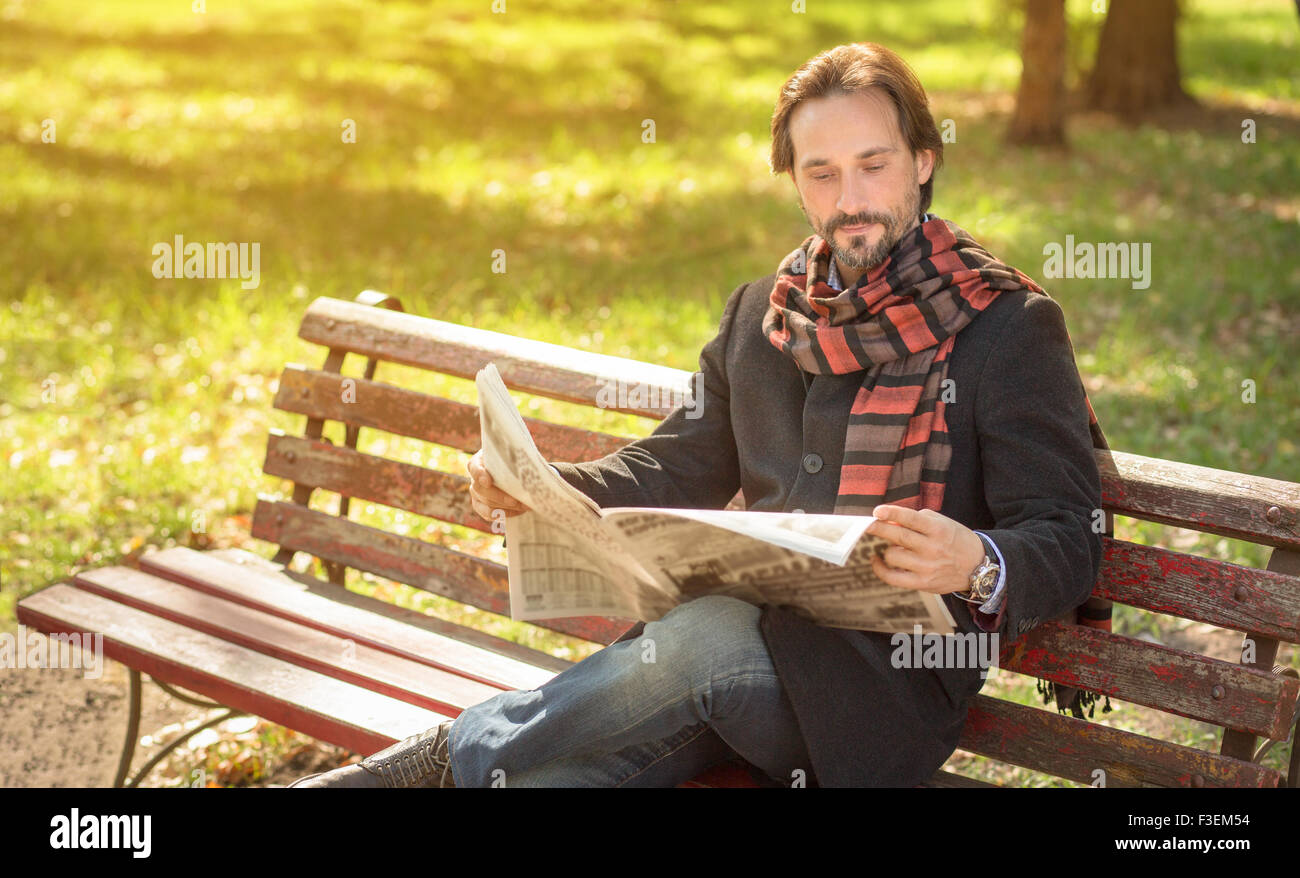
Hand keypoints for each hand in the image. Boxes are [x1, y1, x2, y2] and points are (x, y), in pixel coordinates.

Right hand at [467, 448, 530, 525]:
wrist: (515, 473)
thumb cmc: (513, 461)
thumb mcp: (513, 456)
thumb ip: (515, 459)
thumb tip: (528, 464)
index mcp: (479, 462)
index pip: (474, 467)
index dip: (479, 475)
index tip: (488, 482)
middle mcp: (474, 479)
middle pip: (480, 489)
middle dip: (499, 496)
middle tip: (515, 501)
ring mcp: (476, 494)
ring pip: (486, 504)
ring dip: (506, 507)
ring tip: (524, 506)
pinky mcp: (481, 507)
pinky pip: (490, 515)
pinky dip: (506, 514)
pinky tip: (519, 511)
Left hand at [864, 505, 986, 594]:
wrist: (977, 566)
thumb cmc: (954, 540)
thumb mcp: (941, 523)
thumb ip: (916, 519)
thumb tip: (890, 520)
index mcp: (938, 530)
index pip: (911, 519)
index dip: (892, 513)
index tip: (877, 511)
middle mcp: (932, 548)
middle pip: (898, 536)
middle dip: (878, 528)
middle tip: (866, 525)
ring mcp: (927, 567)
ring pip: (893, 555)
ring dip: (887, 549)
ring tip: (893, 547)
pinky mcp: (923, 583)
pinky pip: (893, 577)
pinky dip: (880, 569)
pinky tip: (876, 560)